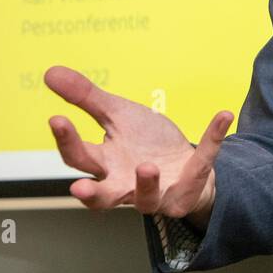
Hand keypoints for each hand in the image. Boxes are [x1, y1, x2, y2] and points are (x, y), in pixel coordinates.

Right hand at [44, 65, 232, 228]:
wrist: (185, 164)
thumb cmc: (145, 143)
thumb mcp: (117, 115)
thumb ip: (86, 97)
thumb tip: (50, 72)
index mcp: (105, 164)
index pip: (79, 158)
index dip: (67, 140)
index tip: (57, 118)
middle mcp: (125, 185)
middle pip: (103, 196)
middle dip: (91, 194)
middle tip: (78, 187)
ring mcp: (156, 194)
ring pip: (146, 200)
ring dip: (146, 184)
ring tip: (147, 166)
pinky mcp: (186, 191)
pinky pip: (201, 166)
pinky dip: (212, 140)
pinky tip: (222, 116)